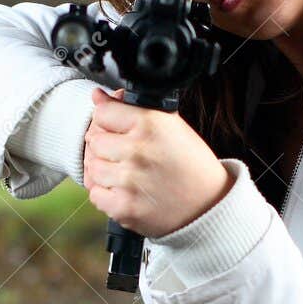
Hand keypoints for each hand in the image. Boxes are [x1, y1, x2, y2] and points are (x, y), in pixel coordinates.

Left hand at [83, 87, 235, 237]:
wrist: (210, 205)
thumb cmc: (192, 165)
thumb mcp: (171, 126)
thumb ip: (132, 108)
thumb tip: (98, 96)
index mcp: (150, 123)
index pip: (102, 113)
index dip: (109, 120)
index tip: (117, 128)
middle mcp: (137, 150)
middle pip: (94, 140)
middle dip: (107, 147)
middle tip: (128, 155)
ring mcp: (128, 181)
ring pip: (92, 167)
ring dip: (106, 171)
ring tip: (130, 174)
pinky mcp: (124, 207)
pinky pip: (95, 194)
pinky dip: (107, 194)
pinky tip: (128, 191)